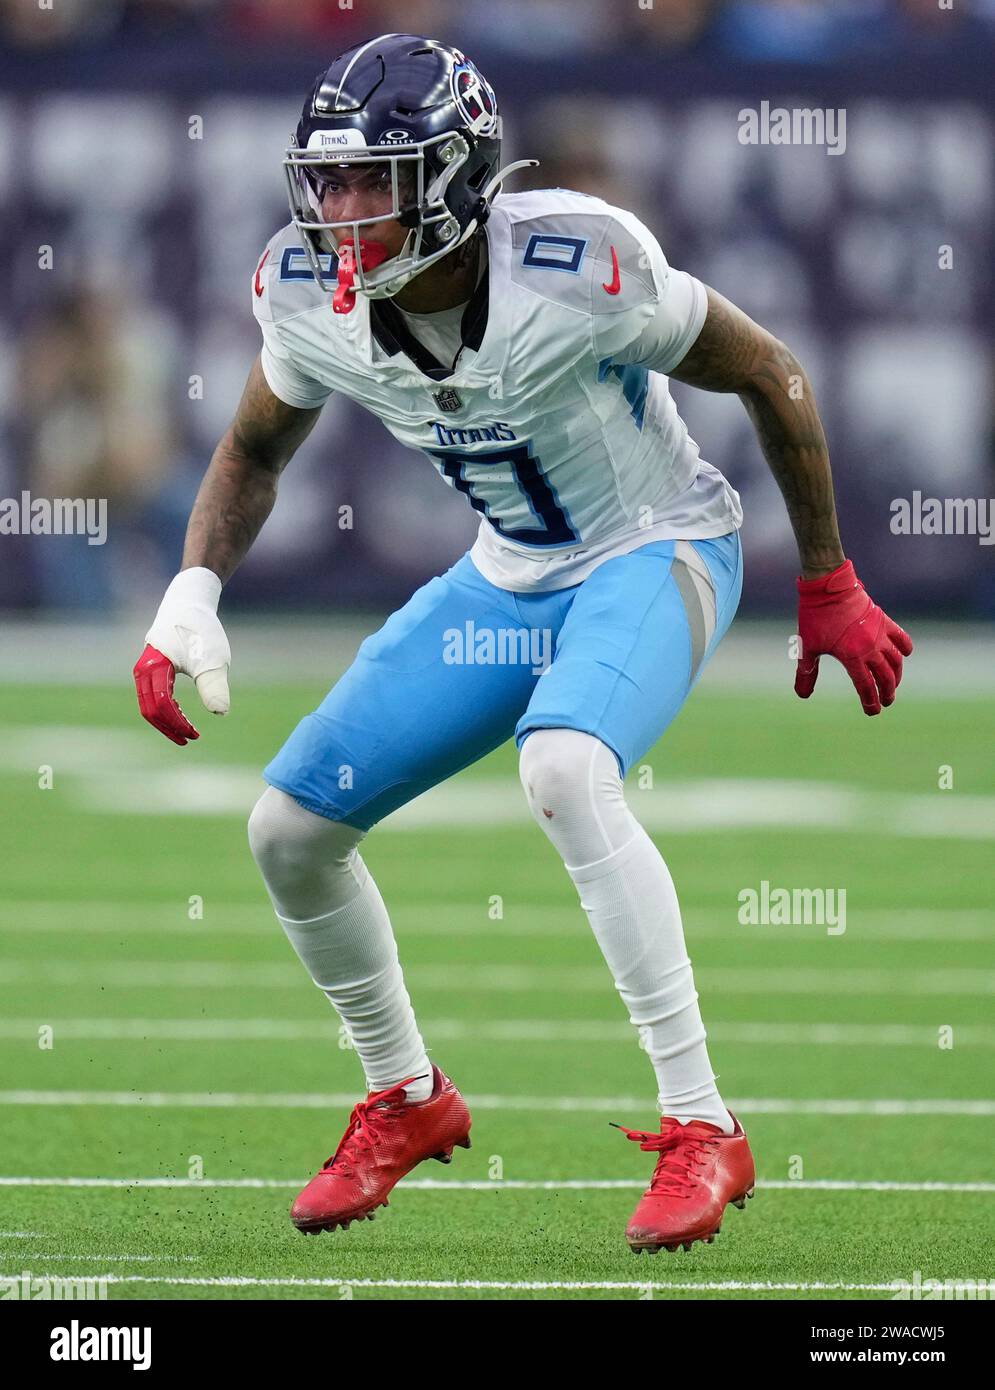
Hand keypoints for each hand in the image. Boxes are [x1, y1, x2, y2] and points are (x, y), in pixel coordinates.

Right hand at [134, 568, 230, 744]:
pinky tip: (180, 714)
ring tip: (187, 730)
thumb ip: (214, 686)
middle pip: (150, 709)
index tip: (195, 735)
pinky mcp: (149, 669)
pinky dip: (164, 709)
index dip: (177, 723)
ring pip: (148, 704)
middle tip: (190, 739)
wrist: (190, 604)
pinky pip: (151, 695)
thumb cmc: (202, 630)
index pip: (162, 704)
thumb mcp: (213, 659)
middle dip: (169, 728)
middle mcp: (143, 670)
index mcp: (155, 667)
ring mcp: (144, 669)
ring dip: (165, 720)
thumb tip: (220, 713)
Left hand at [795, 559, 912, 715]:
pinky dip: (905, 648)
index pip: (865, 686)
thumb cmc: (815, 617)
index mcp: (852, 657)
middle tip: (886, 701)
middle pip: (885, 677)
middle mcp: (870, 648)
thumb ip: (806, 672)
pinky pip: (901, 638)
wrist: (828, 587)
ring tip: (893, 684)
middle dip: (886, 692)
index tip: (873, 711)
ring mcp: (880, 634)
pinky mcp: (884, 621)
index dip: (870, 701)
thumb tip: (802, 695)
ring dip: (896, 675)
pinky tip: (904, 656)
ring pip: (895, 661)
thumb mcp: (806, 647)